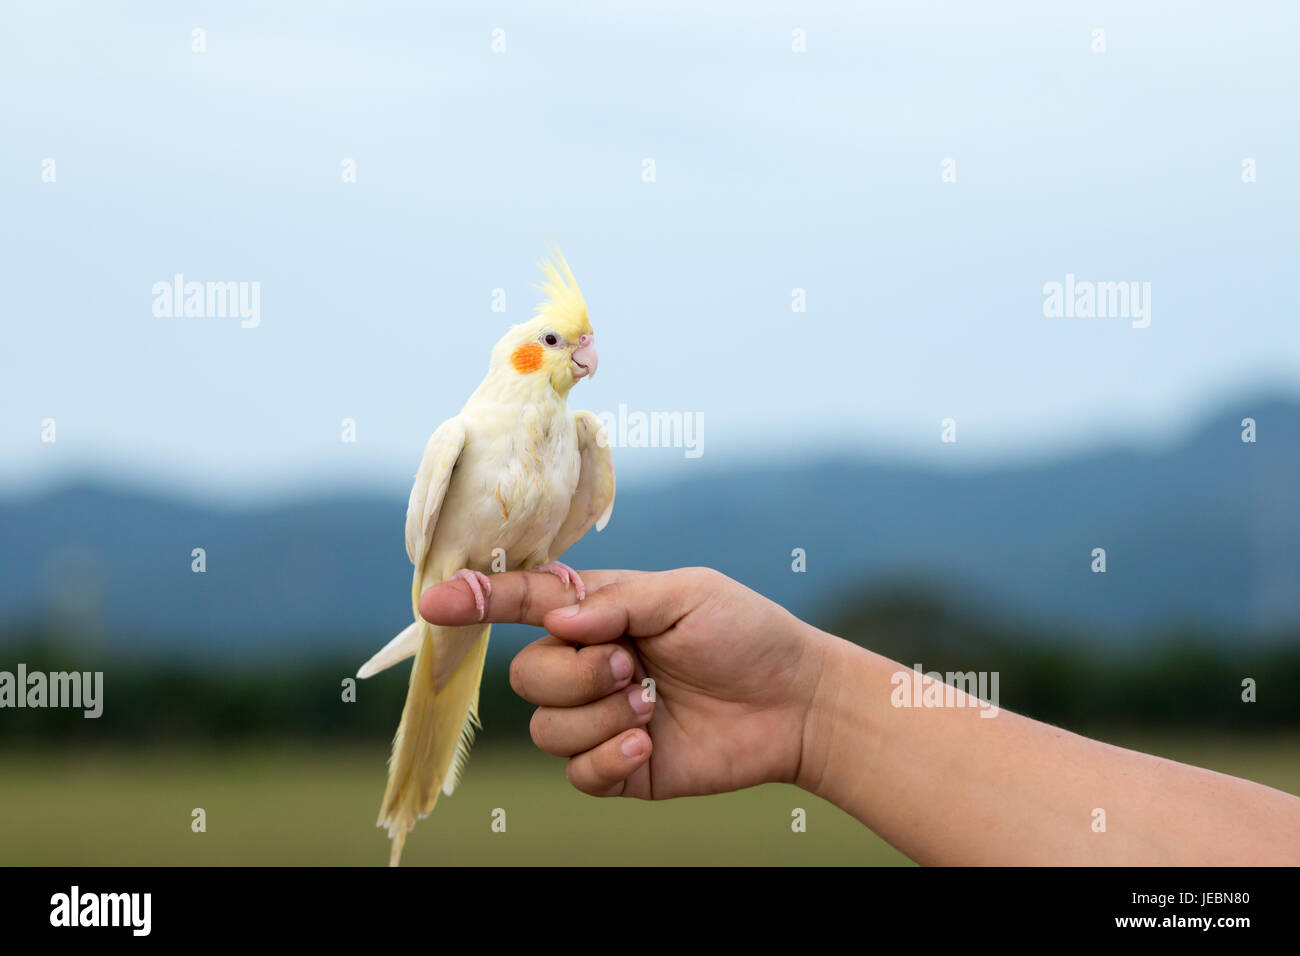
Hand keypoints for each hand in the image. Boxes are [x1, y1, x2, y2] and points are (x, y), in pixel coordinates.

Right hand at [418, 567, 830, 799]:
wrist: (794, 703)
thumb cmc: (745, 633)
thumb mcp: (686, 593)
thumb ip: (616, 602)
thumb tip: (556, 623)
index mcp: (598, 613)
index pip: (522, 605)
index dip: (477, 601)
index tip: (435, 601)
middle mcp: (588, 665)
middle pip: (525, 676)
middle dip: (576, 673)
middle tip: (635, 665)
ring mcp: (600, 719)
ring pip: (545, 728)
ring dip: (600, 716)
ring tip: (654, 704)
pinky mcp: (618, 768)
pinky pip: (575, 774)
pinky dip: (607, 758)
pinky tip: (649, 742)